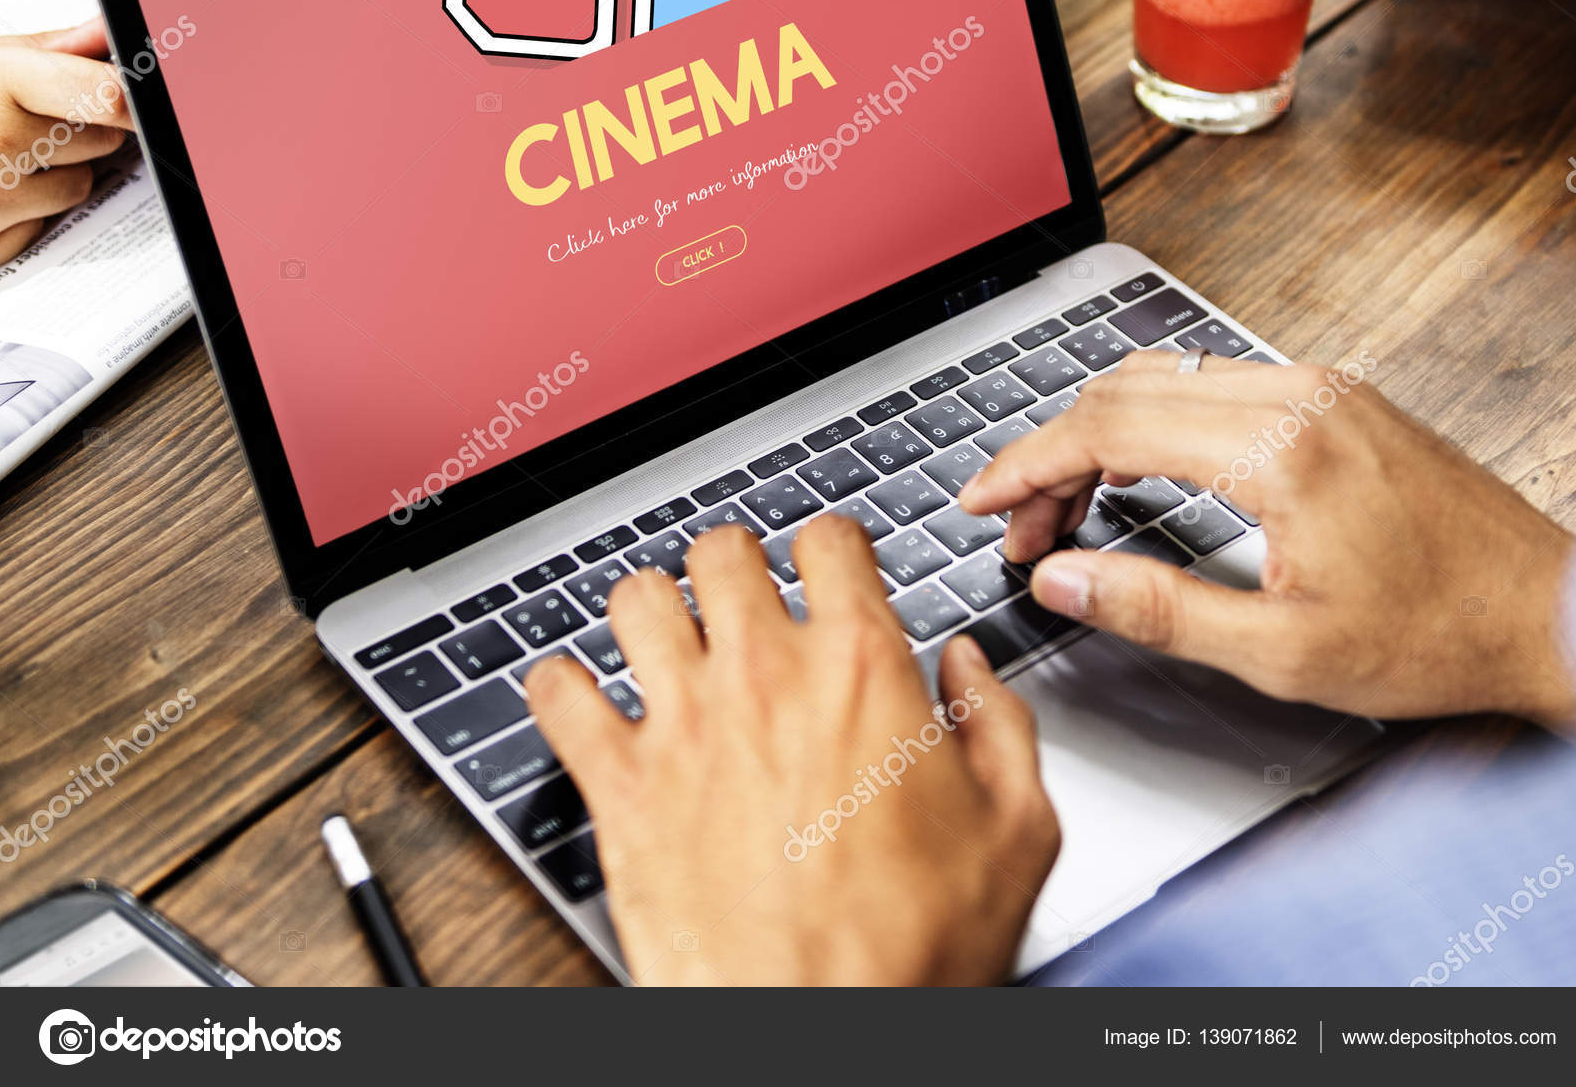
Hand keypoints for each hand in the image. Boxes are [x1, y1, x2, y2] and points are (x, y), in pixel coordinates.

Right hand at [0, 21, 131, 263]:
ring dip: (56, 173)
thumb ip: (54, 49)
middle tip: (36, 119)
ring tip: (3, 153)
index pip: (106, 96)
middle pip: (103, 141)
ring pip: (81, 187)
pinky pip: (43, 227)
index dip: (134, 99)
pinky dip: (25, 212)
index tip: (146, 100)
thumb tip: (112, 27)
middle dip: (84, 130)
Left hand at [524, 514, 1059, 984]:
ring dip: (651, 609)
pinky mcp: (619, 786)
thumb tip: (966, 671)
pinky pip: (557, 694)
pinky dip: (560, 685)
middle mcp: (764, 675)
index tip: (827, 564)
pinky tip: (582, 697)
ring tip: (666, 635)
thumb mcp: (1018, 830)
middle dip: (735, 563)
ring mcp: (682, 724)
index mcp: (860, 669)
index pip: (828, 540)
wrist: (825, 1035)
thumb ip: (998, 724)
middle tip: (743, 596)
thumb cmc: (916, 951)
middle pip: (722, 550)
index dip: (830, 545)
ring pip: (637, 599)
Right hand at [960, 352, 1575, 730]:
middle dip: (1050, 457)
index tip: (981, 499)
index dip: (1025, 465)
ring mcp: (1317, 386)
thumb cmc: (1439, 635)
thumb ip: (1157, 610)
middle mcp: (1295, 395)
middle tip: (1018, 526)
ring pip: (1162, 380)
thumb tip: (1063, 578)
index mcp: (1279, 450)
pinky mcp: (1332, 395)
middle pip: (1124, 392)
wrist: (1548, 612)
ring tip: (1065, 507)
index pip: (1108, 427)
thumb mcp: (1283, 652)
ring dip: (1098, 435)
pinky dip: (1152, 421)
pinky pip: (1211, 384)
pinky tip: (1136, 468)